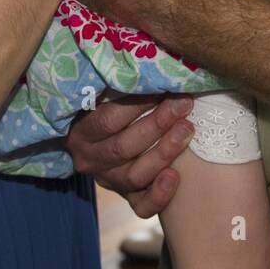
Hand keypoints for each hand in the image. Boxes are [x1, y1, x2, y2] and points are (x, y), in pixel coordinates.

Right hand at [65, 93, 195, 216]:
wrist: (101, 139)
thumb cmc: (109, 104)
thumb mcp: (103, 92)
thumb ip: (117, 84)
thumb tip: (143, 61)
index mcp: (82, 133)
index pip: (107, 120)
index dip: (136, 104)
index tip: (163, 85)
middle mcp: (91, 160)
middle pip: (123, 147)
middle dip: (157, 124)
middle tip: (183, 104)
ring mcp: (109, 181)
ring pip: (135, 175)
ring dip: (163, 152)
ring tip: (187, 130)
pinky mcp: (126, 198)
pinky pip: (141, 206)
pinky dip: (159, 195)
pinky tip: (176, 177)